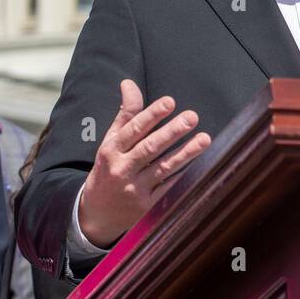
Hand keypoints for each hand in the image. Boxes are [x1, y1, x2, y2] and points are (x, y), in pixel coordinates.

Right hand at [77, 79, 211, 248]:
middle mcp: (122, 169)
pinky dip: (184, 176)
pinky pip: (168, 188)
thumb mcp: (110, 142)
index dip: (152, 115)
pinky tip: (200, 163)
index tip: (170, 102)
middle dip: (171, 132)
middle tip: (192, 117)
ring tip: (205, 139)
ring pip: (163, 168)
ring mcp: (135, 189)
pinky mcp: (147, 206)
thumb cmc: (108, 169)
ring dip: (185, 153)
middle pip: (149, 148)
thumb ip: (125, 114)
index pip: (133, 129)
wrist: (95, 215)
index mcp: (112, 150)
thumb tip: (129, 83)